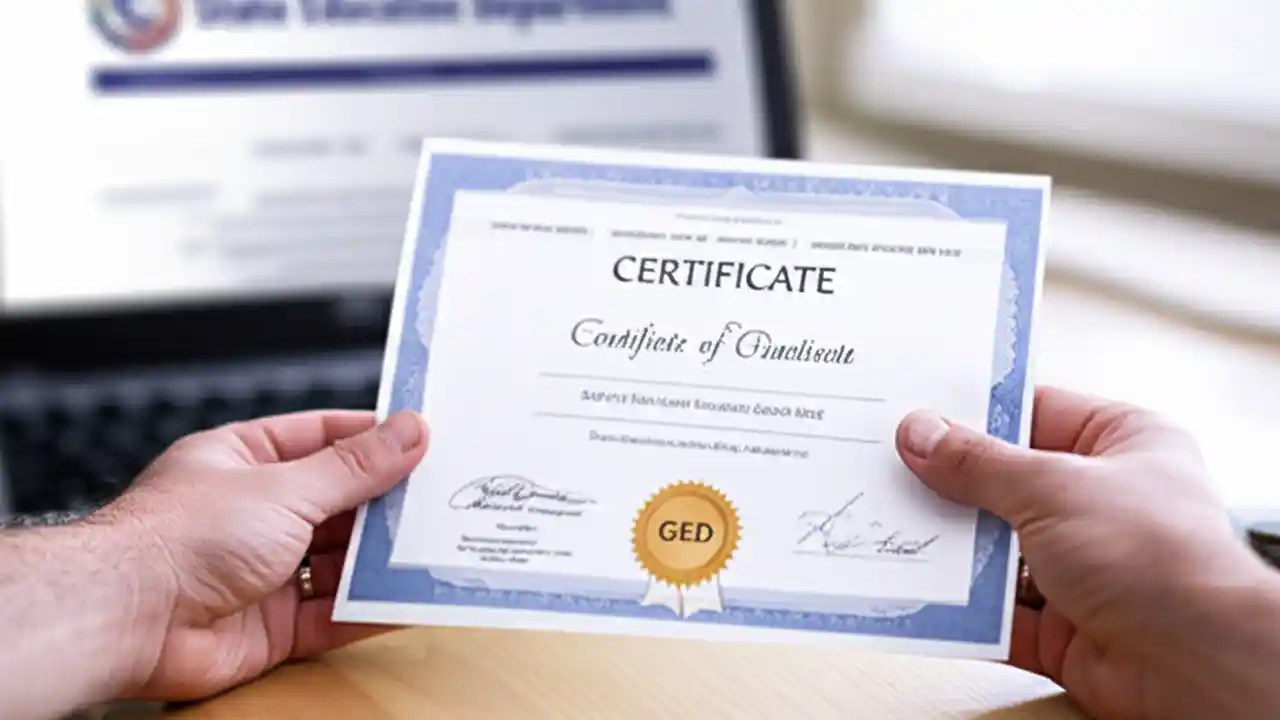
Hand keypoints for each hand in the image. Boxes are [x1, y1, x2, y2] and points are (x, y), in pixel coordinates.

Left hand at [99, 410, 427, 700]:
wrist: (128, 620)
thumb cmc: (178, 538)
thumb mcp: (285, 486)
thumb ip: (354, 466)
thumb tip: (407, 433)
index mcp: (245, 461)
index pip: (323, 438)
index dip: (373, 438)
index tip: (423, 439)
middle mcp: (255, 513)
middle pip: (340, 503)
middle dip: (386, 505)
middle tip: (440, 499)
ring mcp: (264, 570)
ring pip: (342, 561)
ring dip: (383, 559)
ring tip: (433, 549)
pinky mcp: (273, 625)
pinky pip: (335, 614)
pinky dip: (371, 608)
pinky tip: (408, 599)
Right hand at [897, 388, 1279, 718]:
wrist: (1196, 664)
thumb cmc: (1161, 561)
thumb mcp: (1052, 487)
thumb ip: (978, 463)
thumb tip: (923, 434)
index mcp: (1124, 445)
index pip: (1036, 412)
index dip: (978, 413)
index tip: (921, 412)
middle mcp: (1105, 504)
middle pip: (1007, 483)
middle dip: (953, 485)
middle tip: (893, 471)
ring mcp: (1084, 568)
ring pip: (996, 550)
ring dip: (955, 549)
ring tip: (900, 528)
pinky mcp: (1064, 626)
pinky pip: (996, 612)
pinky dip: (962, 608)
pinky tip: (924, 591)